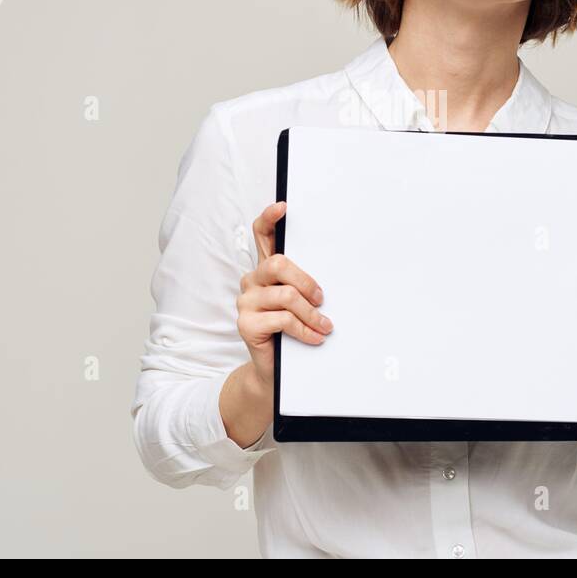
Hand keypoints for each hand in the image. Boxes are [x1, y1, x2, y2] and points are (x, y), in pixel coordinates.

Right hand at [235, 200, 332, 392]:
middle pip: (279, 264)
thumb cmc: (290, 332)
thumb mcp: (300, 304)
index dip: (269, 219)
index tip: (283, 207)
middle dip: (307, 282)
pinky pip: (283, 319)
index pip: (261, 235)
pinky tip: (315, 338)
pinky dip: (305, 330)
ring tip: (325, 326)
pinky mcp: (246, 323)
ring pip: (286, 295)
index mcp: (266, 271)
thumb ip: (305, 286)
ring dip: (312, 314)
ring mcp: (246, 301)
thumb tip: (330, 280)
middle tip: (322, 299)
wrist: (273, 370)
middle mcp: (252, 281)